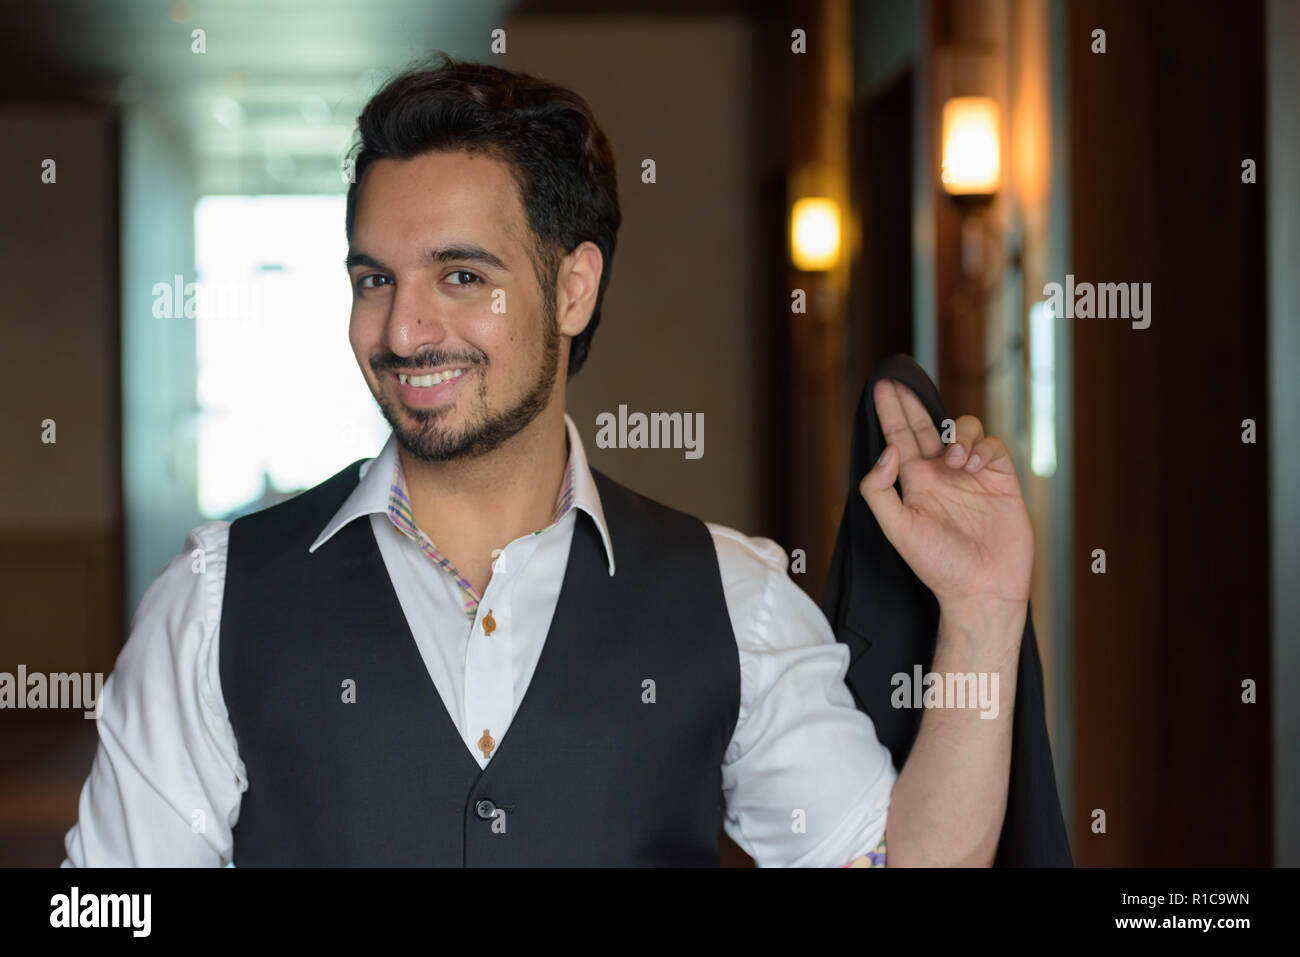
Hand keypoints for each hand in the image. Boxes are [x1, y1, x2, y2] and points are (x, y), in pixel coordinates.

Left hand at [858, 380, 1032, 615]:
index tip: (881, 387)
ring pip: (963, 431)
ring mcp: (971, 476)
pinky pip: (990, 446)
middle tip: (899, 381)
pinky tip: (971, 465)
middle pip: (927, 426)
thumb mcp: (897, 529)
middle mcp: (941, 475)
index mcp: (914, 484)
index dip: (891, 412)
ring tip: (953, 460)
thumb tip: (889, 451)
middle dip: (914, 403)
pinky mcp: (1000, 480)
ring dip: (956, 434)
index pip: (899, 439)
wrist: (982, 588)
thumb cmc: (937, 565)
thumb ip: (880, 490)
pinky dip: (980, 446)